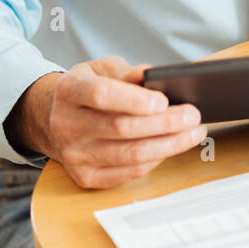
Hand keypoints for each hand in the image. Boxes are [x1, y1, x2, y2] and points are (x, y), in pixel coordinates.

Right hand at [5, 56, 206, 189]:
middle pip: (121, 128)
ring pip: (129, 155)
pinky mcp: (85, 178)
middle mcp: (66, 125)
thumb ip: (127, 72)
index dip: (135, 99)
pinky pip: (129, 172)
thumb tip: (153, 76)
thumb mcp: (101, 69)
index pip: (102, 96)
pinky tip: (172, 146)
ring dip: (169, 145)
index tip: (164, 100)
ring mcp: (74, 155)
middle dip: (164, 123)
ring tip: (193, 133)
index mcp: (69, 91)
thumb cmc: (87, 90)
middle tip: (193, 115)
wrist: (55, 119)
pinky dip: (156, 160)